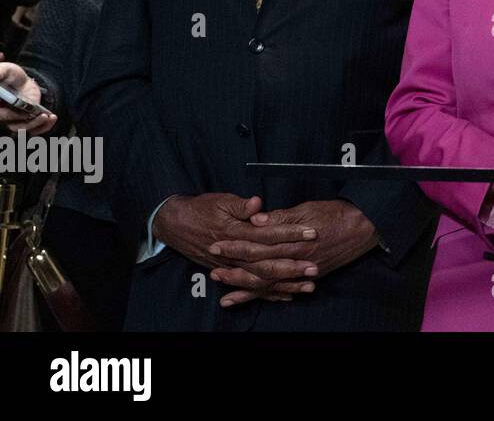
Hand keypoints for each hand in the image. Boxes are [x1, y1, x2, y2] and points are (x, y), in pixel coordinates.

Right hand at [0, 62, 54, 134]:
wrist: (21, 80)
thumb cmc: (9, 76)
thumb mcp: (4, 71)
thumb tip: (0, 61)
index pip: (0, 115)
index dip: (8, 115)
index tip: (19, 107)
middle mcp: (3, 115)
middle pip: (11, 126)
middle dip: (26, 122)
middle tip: (38, 114)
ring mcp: (15, 120)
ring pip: (22, 130)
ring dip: (36, 125)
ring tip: (46, 116)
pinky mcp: (27, 120)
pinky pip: (34, 130)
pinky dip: (44, 126)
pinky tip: (52, 117)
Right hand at [153, 193, 319, 304]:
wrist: (175, 223)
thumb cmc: (201, 209)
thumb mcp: (221, 201)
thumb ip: (241, 206)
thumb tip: (258, 204)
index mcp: (235, 233)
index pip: (268, 235)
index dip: (290, 233)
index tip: (311, 232)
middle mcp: (233, 254)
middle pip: (267, 263)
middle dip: (292, 266)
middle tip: (314, 267)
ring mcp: (230, 266)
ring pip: (261, 280)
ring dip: (285, 284)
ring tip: (308, 286)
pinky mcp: (228, 272)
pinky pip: (249, 288)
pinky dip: (267, 294)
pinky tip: (287, 296)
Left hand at [208, 199, 377, 306]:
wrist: (365, 227)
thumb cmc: (336, 213)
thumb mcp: (307, 209)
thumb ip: (281, 217)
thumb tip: (256, 219)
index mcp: (293, 241)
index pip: (257, 245)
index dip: (236, 246)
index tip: (217, 244)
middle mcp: (296, 260)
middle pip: (260, 269)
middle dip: (235, 272)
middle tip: (213, 273)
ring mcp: (304, 271)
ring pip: (271, 284)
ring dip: (247, 290)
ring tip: (226, 295)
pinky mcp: (310, 276)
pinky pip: (286, 290)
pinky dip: (270, 296)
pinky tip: (257, 300)